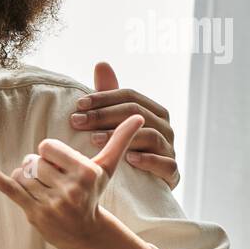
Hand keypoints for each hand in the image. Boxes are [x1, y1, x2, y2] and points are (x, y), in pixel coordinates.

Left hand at [0, 114, 143, 248]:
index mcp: (85, 173)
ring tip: (43, 188)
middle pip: (34, 160)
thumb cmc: (93, 194)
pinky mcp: (32, 212)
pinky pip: (7, 188)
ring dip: (27, 177)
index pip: (48, 146)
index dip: (50, 153)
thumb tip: (139, 116)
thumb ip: (120, 140)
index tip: (61, 166)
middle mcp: (68, 189)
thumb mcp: (108, 167)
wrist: (85, 233)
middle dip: (39, 167)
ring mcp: (49, 203)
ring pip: (22, 173)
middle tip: (52, 181)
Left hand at [69, 61, 178, 188]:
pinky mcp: (172, 171)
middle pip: (135, 113)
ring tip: (93, 139)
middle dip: (103, 116)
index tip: (78, 105)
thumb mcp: (117, 121)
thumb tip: (101, 63)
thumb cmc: (129, 147)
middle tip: (77, 121)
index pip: (129, 96)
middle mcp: (165, 126)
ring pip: (148, 136)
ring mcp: (170, 148)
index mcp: (154, 110)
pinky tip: (127, 160)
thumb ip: (110, 95)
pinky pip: (164, 163)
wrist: (147, 185)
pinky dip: (146, 160)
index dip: (103, 98)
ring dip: (119, 137)